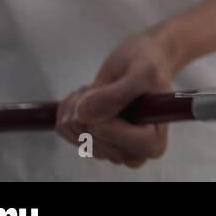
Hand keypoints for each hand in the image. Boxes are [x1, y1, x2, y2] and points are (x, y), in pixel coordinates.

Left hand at [55, 31, 174, 168]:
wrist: (143, 60)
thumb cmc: (149, 64)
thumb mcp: (144, 71)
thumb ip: (118, 94)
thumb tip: (83, 116)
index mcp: (152, 143)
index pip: (106, 133)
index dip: (101, 110)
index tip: (113, 90)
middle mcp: (132, 154)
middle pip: (88, 136)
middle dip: (90, 104)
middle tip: (108, 86)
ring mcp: (110, 151)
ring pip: (74, 132)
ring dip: (80, 103)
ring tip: (102, 89)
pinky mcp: (92, 144)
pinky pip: (63, 129)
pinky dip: (70, 106)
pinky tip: (90, 96)